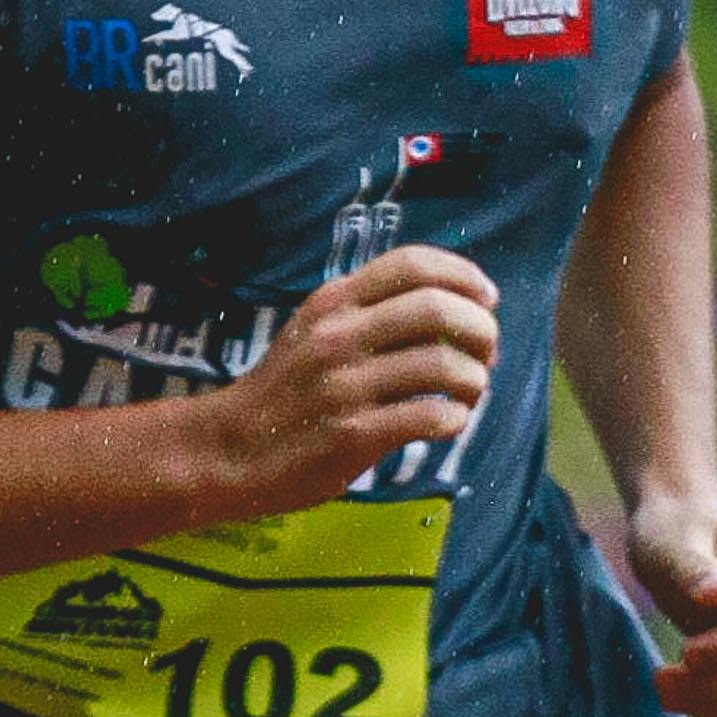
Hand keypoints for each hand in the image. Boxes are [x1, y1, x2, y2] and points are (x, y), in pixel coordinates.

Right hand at [184, 246, 499, 519]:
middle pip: (438, 310)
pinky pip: (428, 416)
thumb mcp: (312, 331)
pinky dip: (455, 418)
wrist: (229, 451)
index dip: (464, 276)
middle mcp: (340, 337)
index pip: (414, 265)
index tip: (487, 300)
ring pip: (442, 366)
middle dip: (481, 330)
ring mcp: (345, 387)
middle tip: (487, 354)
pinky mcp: (352, 435)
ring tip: (472, 393)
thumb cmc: (282, 394)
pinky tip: (450, 424)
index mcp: (334, 303)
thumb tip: (444, 305)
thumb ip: (364, 311)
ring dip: (474, 380)